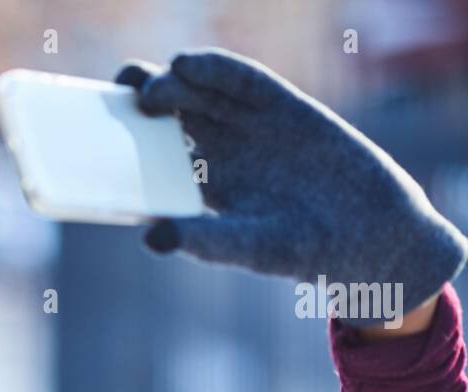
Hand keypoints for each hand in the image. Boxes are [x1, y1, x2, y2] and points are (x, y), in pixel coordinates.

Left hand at [114, 47, 467, 326]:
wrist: (370, 235)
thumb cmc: (302, 251)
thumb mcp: (249, 248)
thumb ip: (205, 241)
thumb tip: (154, 237)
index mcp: (200, 184)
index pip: (153, 152)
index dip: (126, 136)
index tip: (98, 128)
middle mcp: (219, 150)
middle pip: (170, 112)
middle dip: (144, 96)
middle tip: (123, 91)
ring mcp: (249, 125)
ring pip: (201, 92)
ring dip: (174, 81)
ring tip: (153, 83)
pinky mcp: (284, 107)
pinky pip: (243, 81)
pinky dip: (217, 70)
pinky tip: (191, 64)